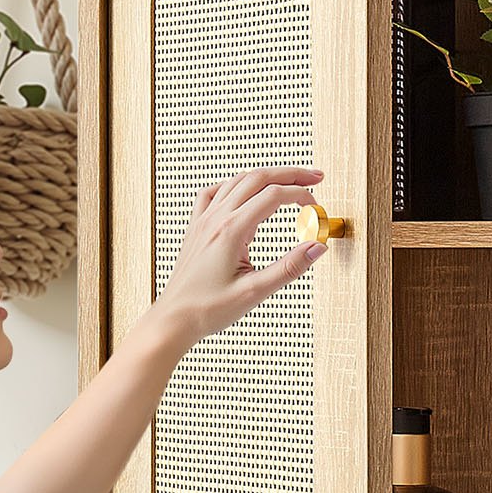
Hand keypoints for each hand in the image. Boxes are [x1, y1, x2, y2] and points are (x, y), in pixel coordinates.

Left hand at [150, 166, 328, 350]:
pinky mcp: (197, 227)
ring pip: (237, 180)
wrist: (175, 318)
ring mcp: (204, 220)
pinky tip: (244, 191)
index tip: (315, 207)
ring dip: (266, 176)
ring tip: (287, 181)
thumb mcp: (255, 291)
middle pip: (258, 178)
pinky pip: (214, 192)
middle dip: (290, 174)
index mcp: (230, 231)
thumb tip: (316, 248)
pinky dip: (235, 185)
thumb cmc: (207, 309)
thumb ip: (289, 267)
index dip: (301, 196)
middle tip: (314, 177)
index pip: (273, 196)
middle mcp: (215, 219)